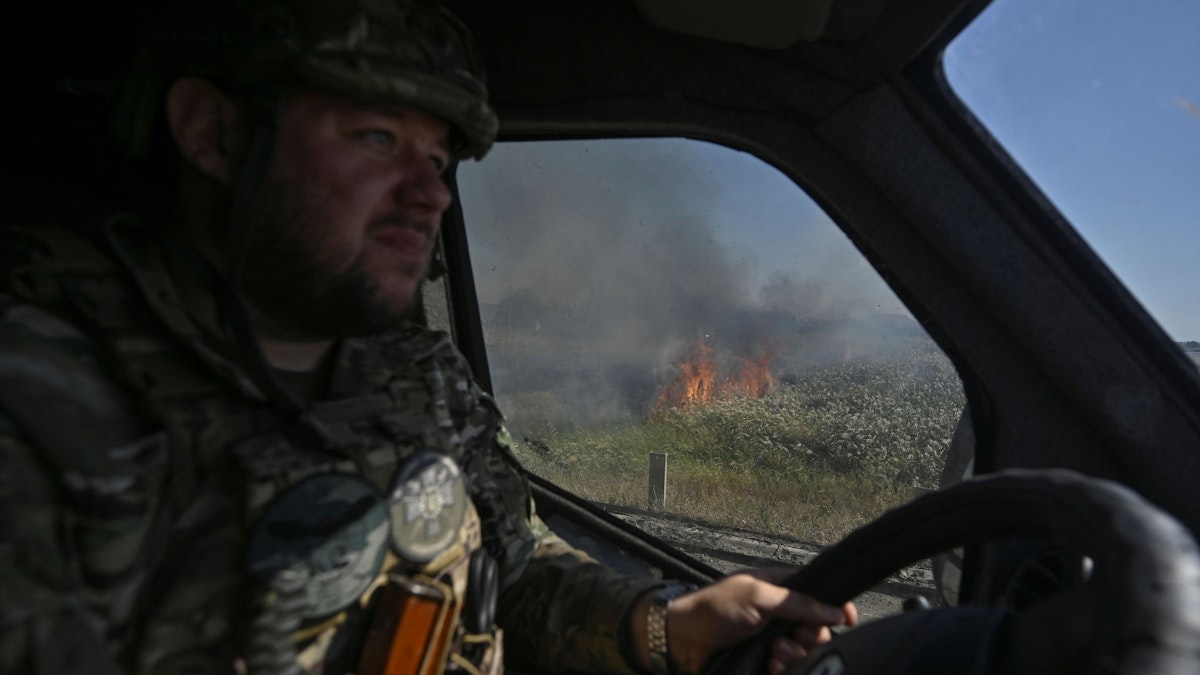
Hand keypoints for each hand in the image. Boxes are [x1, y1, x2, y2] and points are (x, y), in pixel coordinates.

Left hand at [664, 568, 856, 674]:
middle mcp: (781, 613)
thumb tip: (835, 611)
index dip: (836, 606)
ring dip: (793, 654)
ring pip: (805, 650)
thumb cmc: (716, 608)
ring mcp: (774, 637)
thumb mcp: (758, 596)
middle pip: (818, 627)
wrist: (684, 639)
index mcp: (781, 588)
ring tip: (773, 653)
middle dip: (809, 636)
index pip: (820, 594)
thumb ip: (798, 602)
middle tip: (789, 638)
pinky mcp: (766, 659)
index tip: (847, 619)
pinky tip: (769, 665)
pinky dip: (783, 668)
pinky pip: (790, 667)